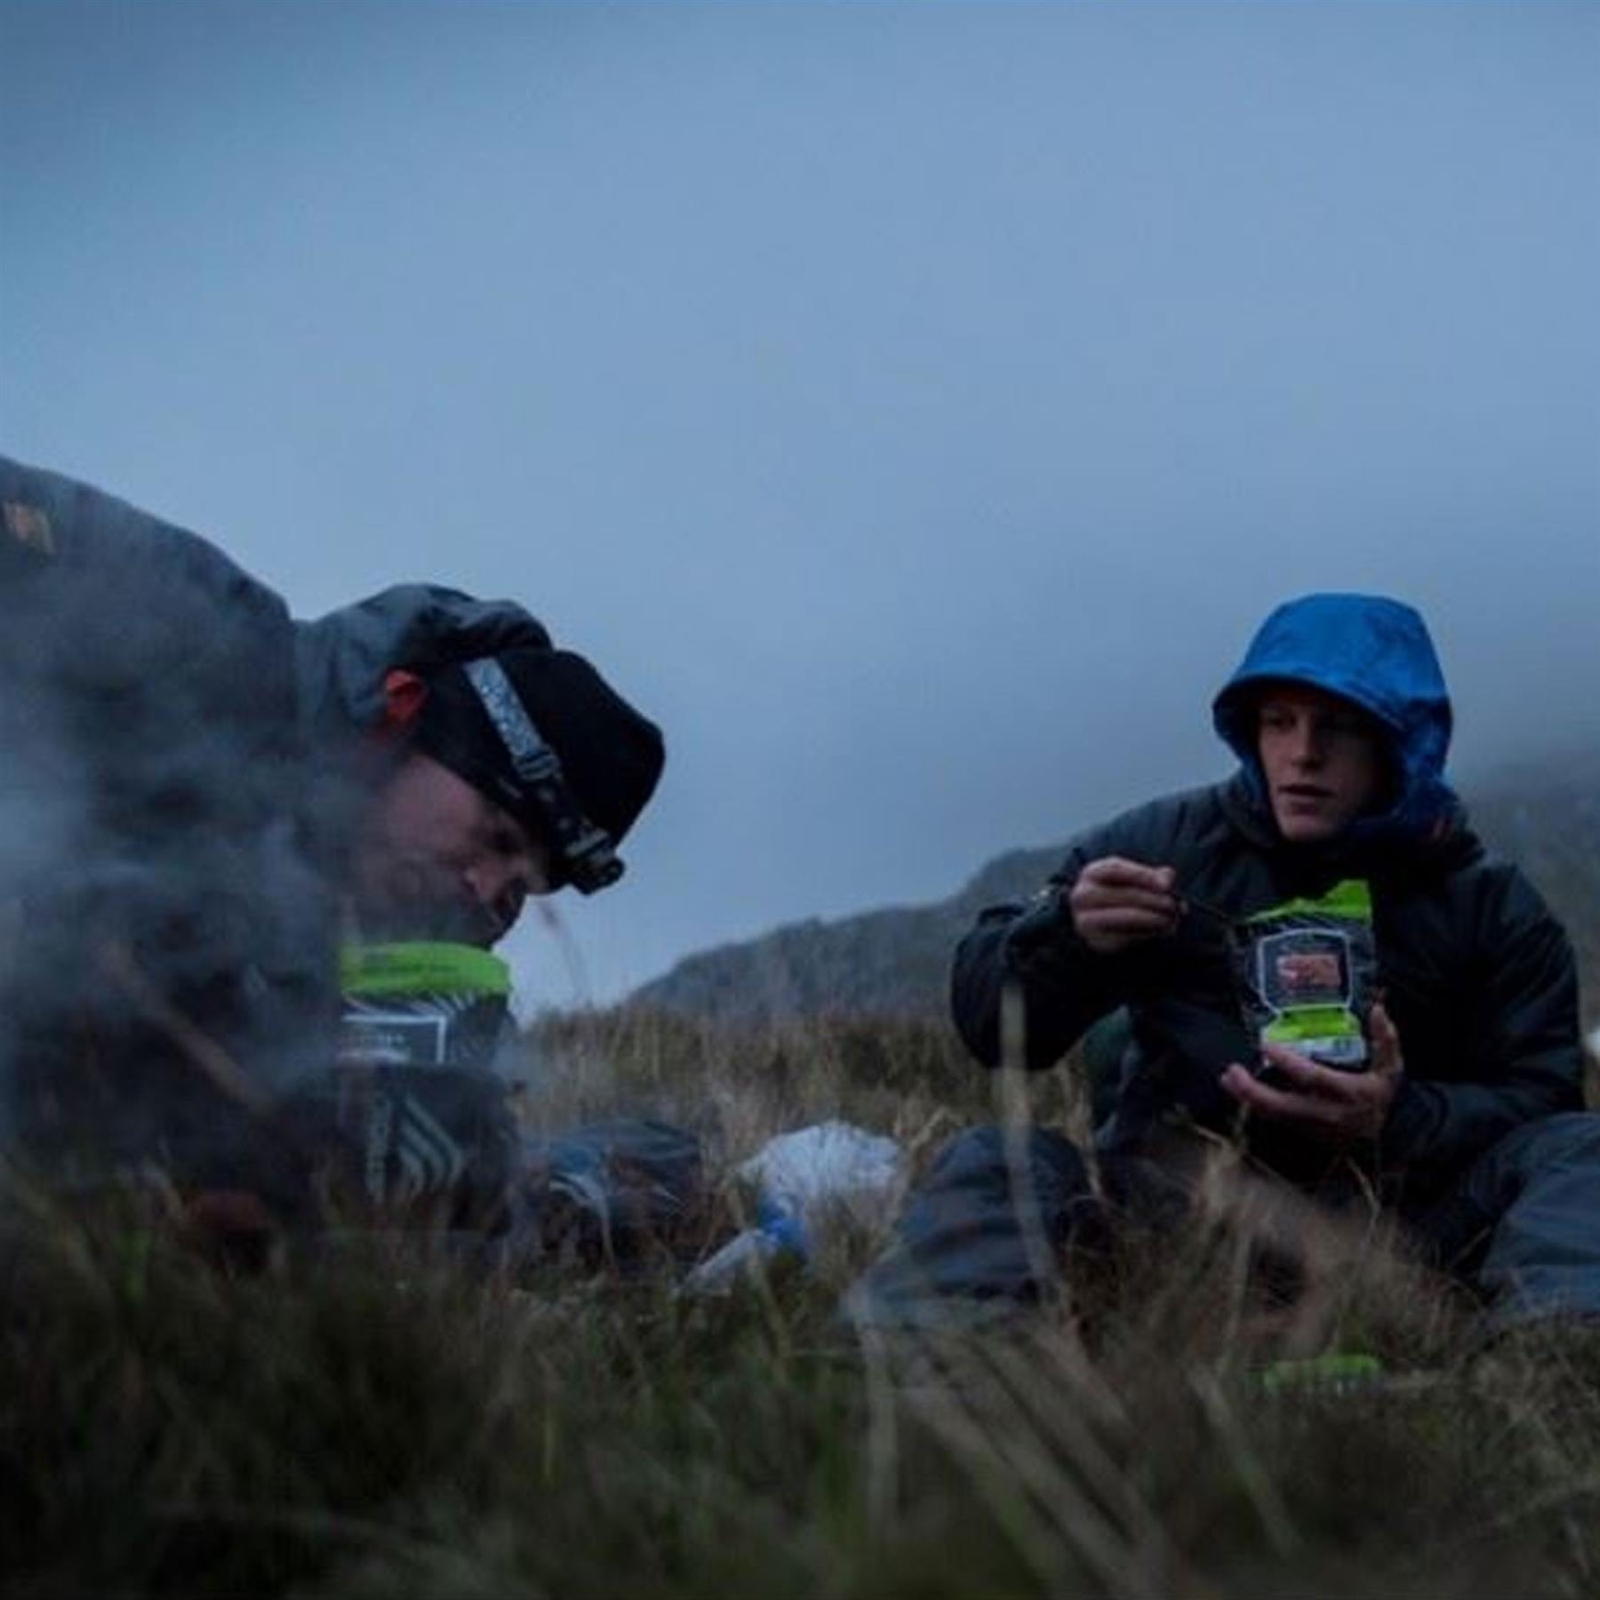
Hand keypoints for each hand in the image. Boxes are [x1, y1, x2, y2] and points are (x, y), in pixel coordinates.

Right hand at [1068, 856, 1181, 953]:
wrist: (1101, 922)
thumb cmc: (1122, 894)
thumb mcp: (1135, 880)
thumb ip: (1153, 876)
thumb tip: (1168, 877)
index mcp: (1091, 873)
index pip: (1115, 869)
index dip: (1142, 875)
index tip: (1166, 885)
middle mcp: (1082, 895)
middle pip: (1121, 894)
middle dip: (1151, 900)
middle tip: (1172, 905)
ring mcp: (1085, 920)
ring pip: (1122, 917)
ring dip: (1151, 918)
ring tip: (1170, 919)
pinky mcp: (1096, 942)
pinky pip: (1125, 938)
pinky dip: (1147, 934)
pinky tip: (1161, 931)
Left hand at [1219, 1001, 1403, 1142]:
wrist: (1381, 1138)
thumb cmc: (1380, 1095)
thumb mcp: (1391, 1068)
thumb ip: (1386, 1039)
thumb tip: (1378, 1008)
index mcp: (1346, 1092)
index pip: (1312, 1077)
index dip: (1288, 1062)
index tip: (1266, 1045)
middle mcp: (1324, 1113)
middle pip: (1282, 1105)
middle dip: (1253, 1090)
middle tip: (1232, 1070)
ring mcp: (1311, 1126)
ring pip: (1273, 1115)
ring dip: (1246, 1097)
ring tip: (1226, 1077)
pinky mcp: (1301, 1131)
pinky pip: (1273, 1119)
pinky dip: (1253, 1105)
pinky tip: (1237, 1089)